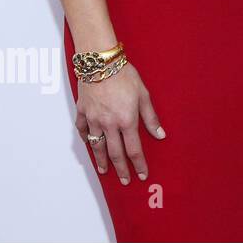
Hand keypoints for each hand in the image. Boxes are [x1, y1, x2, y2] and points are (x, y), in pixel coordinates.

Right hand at [74, 63, 163, 185]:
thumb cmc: (125, 76)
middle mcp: (108, 124)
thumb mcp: (143, 95)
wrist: (100, 62)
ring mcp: (93, 120)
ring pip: (97, 146)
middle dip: (121, 169)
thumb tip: (160, 135)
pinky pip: (82, 130)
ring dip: (101, 160)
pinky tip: (89, 145)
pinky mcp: (82, 112)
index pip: (134, 149)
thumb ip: (150, 118)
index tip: (141, 175)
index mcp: (126, 120)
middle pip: (115, 153)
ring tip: (104, 171)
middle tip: (124, 180)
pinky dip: (85, 139)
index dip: (138, 164)